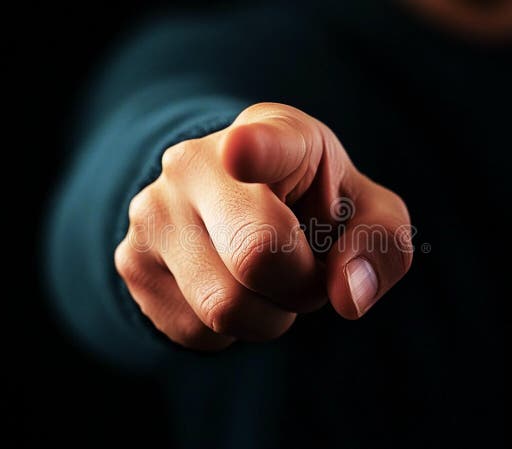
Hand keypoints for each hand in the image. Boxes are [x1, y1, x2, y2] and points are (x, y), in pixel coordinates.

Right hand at [115, 103, 412, 349]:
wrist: (234, 201)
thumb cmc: (312, 202)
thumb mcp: (365, 209)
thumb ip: (380, 243)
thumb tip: (348, 295)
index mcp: (269, 134)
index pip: (261, 143)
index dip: (255, 150)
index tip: (243, 153)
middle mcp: (195, 164)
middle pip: (258, 255)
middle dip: (303, 287)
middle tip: (307, 271)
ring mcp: (154, 211)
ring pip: (224, 308)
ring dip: (270, 316)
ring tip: (270, 280)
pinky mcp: (132, 260)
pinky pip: (197, 331)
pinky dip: (233, 331)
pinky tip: (233, 288)